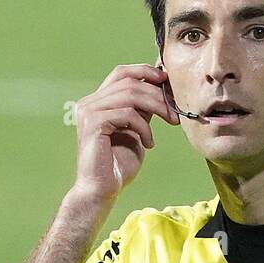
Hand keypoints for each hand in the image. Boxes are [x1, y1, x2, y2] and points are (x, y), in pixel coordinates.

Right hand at [71, 63, 179, 207]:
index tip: (167, 82)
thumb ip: (142, 110)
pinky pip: (127, 113)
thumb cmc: (118, 166)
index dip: (145, 71)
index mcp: (97, 102)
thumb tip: (160, 89)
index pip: (121, 73)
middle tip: (174, 112)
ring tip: (170, 123)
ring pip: (130, 94)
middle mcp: (89, 103)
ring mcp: (88, 111)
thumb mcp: (136, 131)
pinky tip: (149, 143)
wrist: (102, 191)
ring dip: (156, 107)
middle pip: (129, 81)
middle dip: (157, 93)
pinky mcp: (93, 123)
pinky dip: (144, 127)